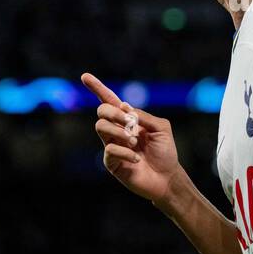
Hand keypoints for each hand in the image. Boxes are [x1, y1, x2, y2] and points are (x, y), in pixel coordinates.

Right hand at [81, 73, 181, 205]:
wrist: (167, 177)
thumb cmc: (165, 152)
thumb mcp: (161, 128)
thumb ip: (144, 116)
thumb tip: (124, 107)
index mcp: (128, 120)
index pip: (109, 101)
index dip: (97, 88)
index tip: (85, 76)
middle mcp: (117, 130)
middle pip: (102, 111)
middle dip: (113, 113)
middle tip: (129, 122)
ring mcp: (112, 145)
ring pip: (101, 127)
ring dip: (120, 132)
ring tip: (135, 142)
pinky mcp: (111, 162)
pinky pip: (110, 150)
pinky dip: (125, 152)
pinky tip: (136, 159)